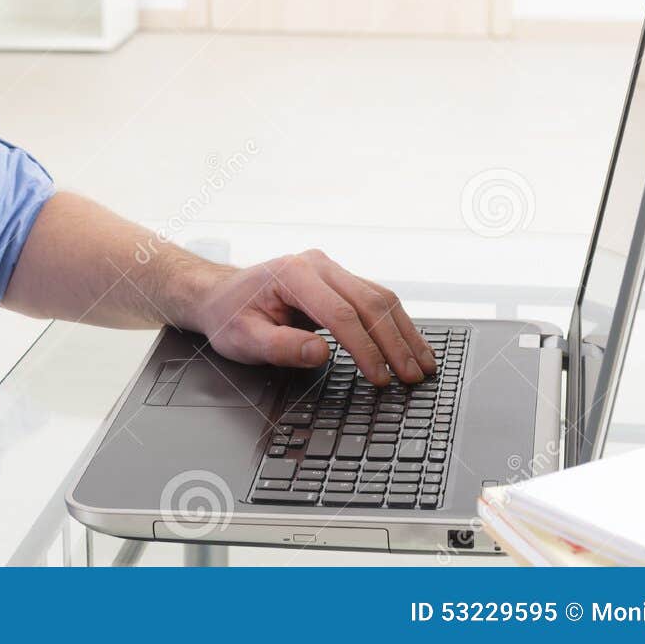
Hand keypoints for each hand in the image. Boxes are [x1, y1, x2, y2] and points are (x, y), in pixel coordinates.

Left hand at [188, 250, 435, 384]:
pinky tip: (410, 345)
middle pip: (369, 303)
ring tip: (423, 364)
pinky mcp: (339, 281)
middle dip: (394, 343)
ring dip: (404, 332)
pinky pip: (375, 300)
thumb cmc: (229, 316)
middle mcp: (317, 265)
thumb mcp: (244, 338)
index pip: (341, 314)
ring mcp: (330, 270)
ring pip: (380, 298)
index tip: (380, 378)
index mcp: (293, 274)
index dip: (365, 349)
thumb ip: (280, 346)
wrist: (221, 295)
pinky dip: (396, 324)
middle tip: (411, 377)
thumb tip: (320, 353)